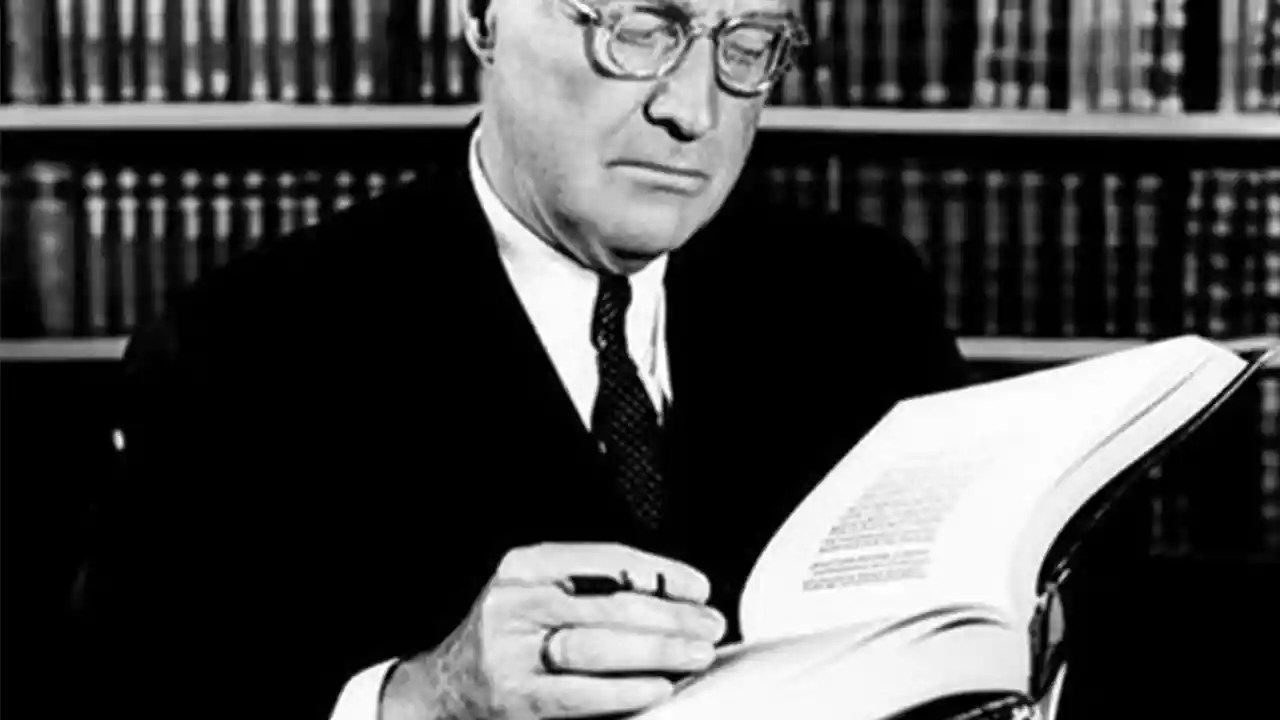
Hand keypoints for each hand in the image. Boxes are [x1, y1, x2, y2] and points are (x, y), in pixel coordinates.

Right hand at [379, 542, 726, 719]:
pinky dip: (624, 689)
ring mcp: (510, 652)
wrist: (445, 691)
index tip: (699, 587)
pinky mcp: (516, 698)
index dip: (660, 573)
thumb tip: (680, 599)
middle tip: (710, 625)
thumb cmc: (512, 640)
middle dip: (670, 615)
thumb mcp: (541, 597)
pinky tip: (657, 686)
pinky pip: (578, 694)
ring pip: (595, 645)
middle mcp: (514, 602)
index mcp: (525, 566)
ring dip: (656, 650)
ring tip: (696, 654)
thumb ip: (594, 591)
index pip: (605, 559)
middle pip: (608, 604)